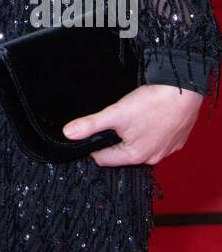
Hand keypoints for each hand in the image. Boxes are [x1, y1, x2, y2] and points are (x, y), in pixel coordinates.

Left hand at [63, 82, 203, 165]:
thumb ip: (91, 125)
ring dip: (132, 135)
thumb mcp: (115, 113)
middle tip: (115, 121)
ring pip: (140, 146)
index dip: (93, 145)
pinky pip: (157, 140)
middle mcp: (152, 158)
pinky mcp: (176, 140)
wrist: (183, 92)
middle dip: (114, 140)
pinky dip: (150, 131)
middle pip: (122, 154)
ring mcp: (166, 150)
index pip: (103, 159)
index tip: (94, 132)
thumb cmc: (153, 104)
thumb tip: (68, 133)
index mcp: (134, 156)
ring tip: (133, 117)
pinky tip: (149, 117)